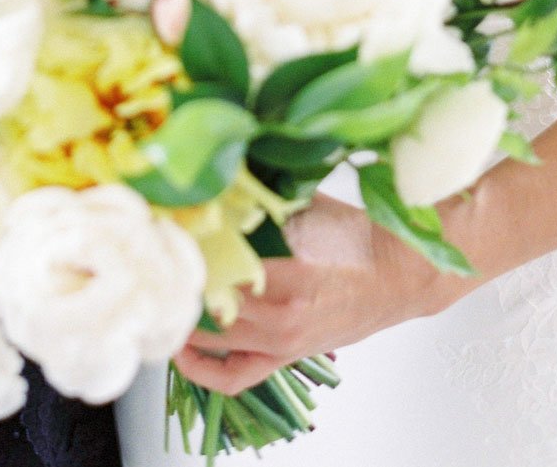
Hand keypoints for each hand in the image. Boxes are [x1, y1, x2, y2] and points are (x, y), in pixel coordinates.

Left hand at [174, 194, 454, 395]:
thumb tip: (219, 179)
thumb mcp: (308, 209)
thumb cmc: (359, 240)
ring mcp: (281, 345)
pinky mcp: (285, 357)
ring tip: (162, 292)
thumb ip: (262, 201)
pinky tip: (182, 350)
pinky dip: (204, 369)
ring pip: (212, 341)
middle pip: (206, 308)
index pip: (217, 272)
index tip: (163, 227)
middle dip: (177, 281)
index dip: (186, 251)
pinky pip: (235, 376)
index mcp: (288, 281)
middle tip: (156, 254)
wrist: (400, 275)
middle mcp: (280, 322)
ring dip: (183, 319)